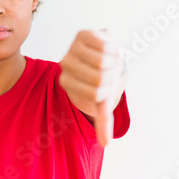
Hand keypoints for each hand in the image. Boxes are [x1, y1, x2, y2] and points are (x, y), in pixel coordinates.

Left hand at [59, 29, 126, 147]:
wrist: (102, 55)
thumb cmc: (103, 80)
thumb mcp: (101, 101)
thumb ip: (103, 121)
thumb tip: (105, 144)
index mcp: (66, 82)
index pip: (95, 94)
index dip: (108, 90)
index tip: (106, 85)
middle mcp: (65, 65)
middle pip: (99, 78)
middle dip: (112, 76)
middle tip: (111, 72)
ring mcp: (71, 49)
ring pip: (103, 61)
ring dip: (114, 61)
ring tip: (109, 61)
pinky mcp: (82, 34)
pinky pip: (105, 45)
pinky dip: (113, 48)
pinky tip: (108, 49)